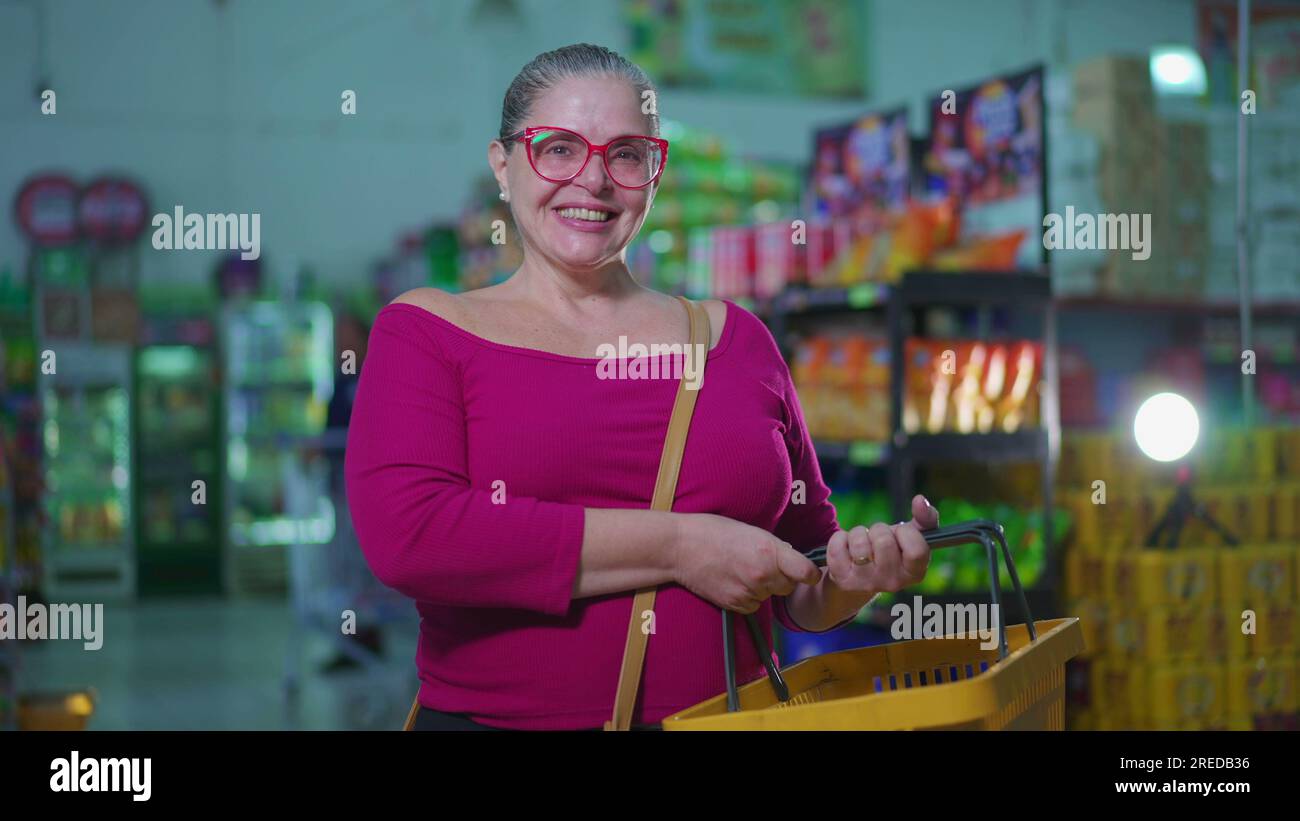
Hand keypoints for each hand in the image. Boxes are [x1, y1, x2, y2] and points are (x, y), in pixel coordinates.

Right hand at [672, 513, 821, 614]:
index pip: (806, 573)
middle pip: (789, 587)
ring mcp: (748, 590)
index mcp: (770, 550)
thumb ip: (774, 548)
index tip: (807, 573)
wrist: (681, 547)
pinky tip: (733, 581)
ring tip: (741, 570)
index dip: (809, 574)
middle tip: (762, 565)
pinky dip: (747, 597)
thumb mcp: (751, 531)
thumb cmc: (714, 531)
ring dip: (762, 587)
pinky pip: (753, 605)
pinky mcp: (735, 603)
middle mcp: (762, 573)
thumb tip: (792, 561)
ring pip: (769, 596)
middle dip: (781, 578)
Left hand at [823, 495, 938, 596]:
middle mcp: (893, 583)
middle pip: (884, 542)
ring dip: (858, 534)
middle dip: (879, 530)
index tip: (900, 532)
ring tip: (862, 543)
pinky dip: (839, 538)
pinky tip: (846, 548)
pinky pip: (837, 545)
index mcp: (914, 573)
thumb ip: (925, 519)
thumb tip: (920, 500)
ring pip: (859, 543)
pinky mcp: (843, 580)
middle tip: (877, 538)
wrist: (859, 576)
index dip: (907, 533)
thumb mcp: (911, 536)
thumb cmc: (890, 550)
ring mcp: (867, 583)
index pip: (917, 550)